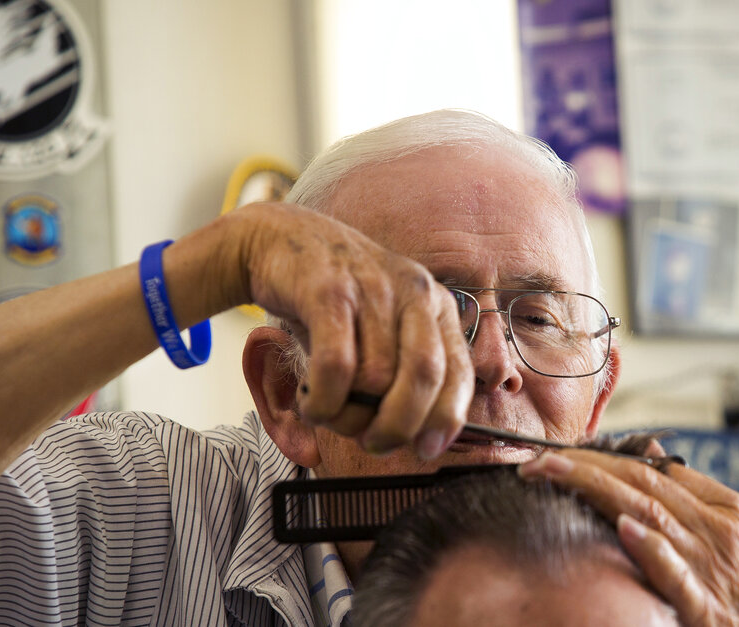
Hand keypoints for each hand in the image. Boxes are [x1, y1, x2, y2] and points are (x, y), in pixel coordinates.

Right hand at [230, 202, 473, 457]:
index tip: (425, 450)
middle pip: (422, 379)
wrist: (278, 238)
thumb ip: (402, 380)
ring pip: (375, 379)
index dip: (446, 420)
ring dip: (348, 415)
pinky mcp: (328, 292)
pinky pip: (336, 366)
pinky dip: (323, 400)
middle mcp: (412, 293)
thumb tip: (422, 447)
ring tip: (327, 413)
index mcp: (434, 305)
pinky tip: (311, 402)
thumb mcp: (379, 331)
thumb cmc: (334, 301)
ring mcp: (371, 289)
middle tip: (371, 442)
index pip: (460, 373)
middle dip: (398, 426)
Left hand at [518, 449, 738, 625]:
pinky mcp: (711, 609)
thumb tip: (648, 450)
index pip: (653, 469)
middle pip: (642, 482)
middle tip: (537, 460)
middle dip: (584, 464)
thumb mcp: (731, 539)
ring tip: (553, 472)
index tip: (559, 453)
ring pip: (649, 513)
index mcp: (725, 509)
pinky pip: (678, 573)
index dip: (601, 456)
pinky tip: (625, 530)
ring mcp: (715, 567)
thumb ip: (689, 501)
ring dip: (596, 488)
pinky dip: (653, 548)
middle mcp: (720, 529)